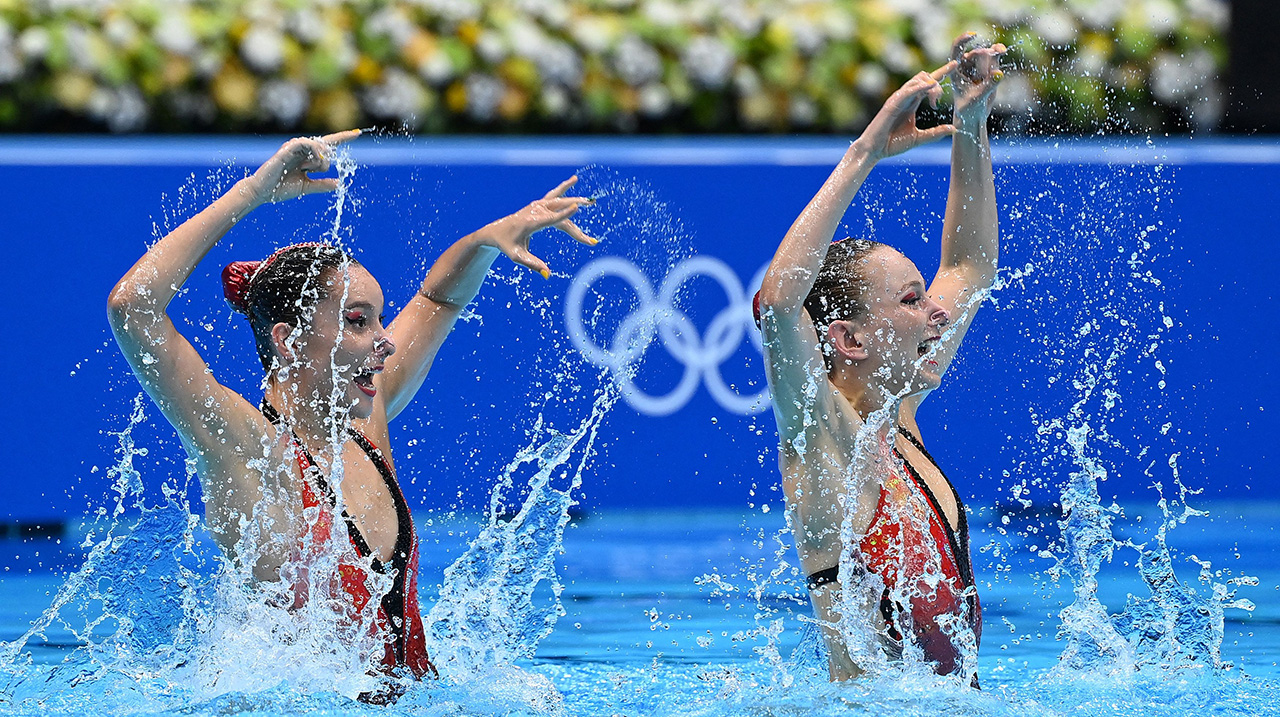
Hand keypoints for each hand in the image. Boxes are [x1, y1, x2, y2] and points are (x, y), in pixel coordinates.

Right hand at [242, 129, 360, 203]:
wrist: (263, 192)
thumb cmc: (281, 189)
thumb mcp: (307, 187)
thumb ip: (322, 185)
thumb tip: (338, 184)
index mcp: (307, 157)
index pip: (328, 144)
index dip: (342, 138)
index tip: (357, 133)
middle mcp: (302, 150)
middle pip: (326, 146)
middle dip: (326, 160)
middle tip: (313, 171)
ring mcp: (294, 148)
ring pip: (317, 144)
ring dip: (319, 158)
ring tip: (310, 169)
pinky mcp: (287, 149)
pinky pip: (305, 143)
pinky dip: (313, 150)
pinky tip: (310, 161)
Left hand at [474, 176, 597, 277]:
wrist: (496, 231)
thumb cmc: (507, 245)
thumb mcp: (517, 257)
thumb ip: (533, 264)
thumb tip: (547, 274)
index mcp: (531, 223)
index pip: (551, 218)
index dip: (564, 213)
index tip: (576, 208)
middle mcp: (535, 211)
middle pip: (559, 212)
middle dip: (576, 222)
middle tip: (591, 237)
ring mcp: (537, 206)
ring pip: (559, 201)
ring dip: (575, 200)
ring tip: (590, 201)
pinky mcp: (538, 205)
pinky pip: (554, 196)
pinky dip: (564, 189)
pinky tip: (574, 180)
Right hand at [853, 63, 957, 160]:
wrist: (874, 150)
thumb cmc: (892, 143)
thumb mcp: (918, 138)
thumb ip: (935, 133)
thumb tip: (954, 129)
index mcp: (912, 103)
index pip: (929, 83)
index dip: (942, 72)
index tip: (955, 65)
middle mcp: (906, 97)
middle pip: (925, 76)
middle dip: (937, 83)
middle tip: (937, 100)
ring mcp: (898, 99)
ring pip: (917, 79)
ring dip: (930, 84)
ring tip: (934, 98)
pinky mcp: (892, 103)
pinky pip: (908, 90)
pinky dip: (920, 86)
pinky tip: (930, 85)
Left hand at [949, 32, 1006, 126]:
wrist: (974, 114)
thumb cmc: (969, 108)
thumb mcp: (977, 99)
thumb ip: (988, 86)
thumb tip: (999, 73)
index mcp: (955, 70)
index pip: (957, 49)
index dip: (963, 40)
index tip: (973, 35)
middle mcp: (965, 65)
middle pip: (977, 53)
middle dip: (985, 62)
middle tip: (986, 77)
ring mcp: (977, 65)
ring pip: (987, 54)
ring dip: (992, 61)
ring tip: (992, 74)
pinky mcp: (988, 67)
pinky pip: (994, 56)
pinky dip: (998, 52)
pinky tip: (1002, 49)